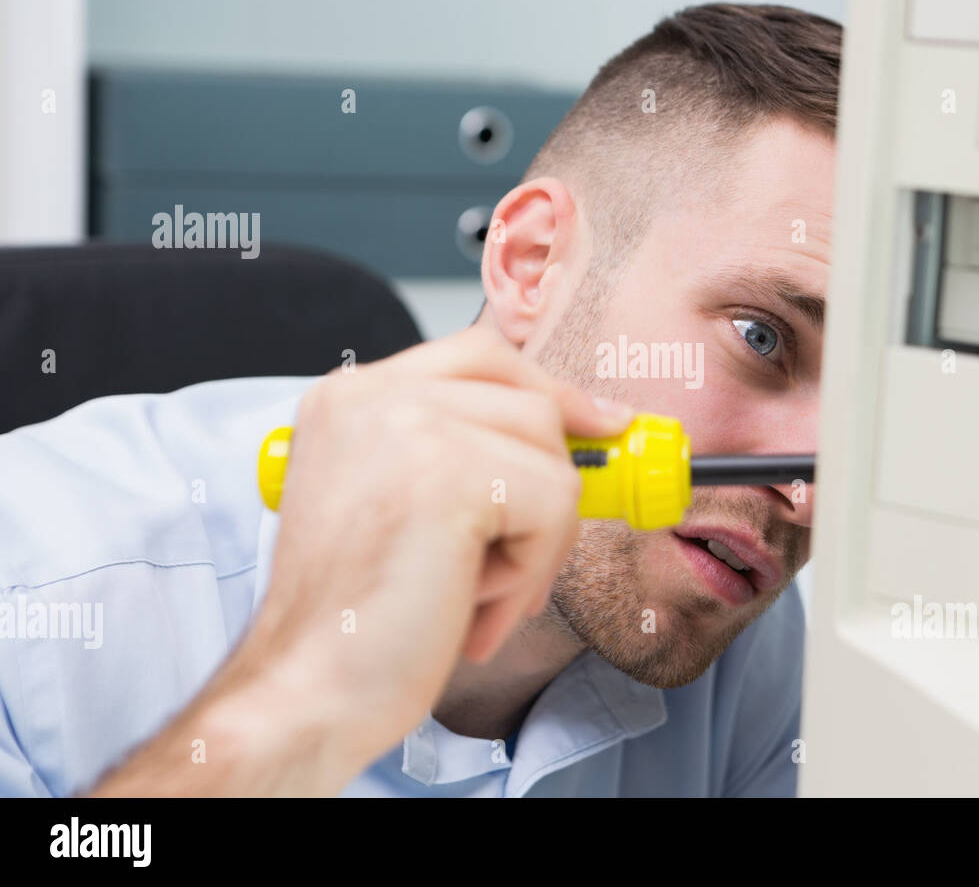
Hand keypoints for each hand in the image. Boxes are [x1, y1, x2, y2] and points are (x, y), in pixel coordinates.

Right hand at [224, 322, 631, 777]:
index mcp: (352, 399)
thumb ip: (460, 454)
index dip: (549, 390)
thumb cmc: (357, 622)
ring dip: (535, 542)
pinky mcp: (451, 474)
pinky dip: (532, 570)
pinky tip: (472, 609)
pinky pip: (556, 503)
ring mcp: (410, 426)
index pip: (481, 357)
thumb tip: (582, 431)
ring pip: (552, 456)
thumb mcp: (401, 507)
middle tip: (525, 564)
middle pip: (530, 399)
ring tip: (473, 596)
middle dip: (550, 483)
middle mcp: (372, 395)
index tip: (599, 425)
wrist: (305, 695)